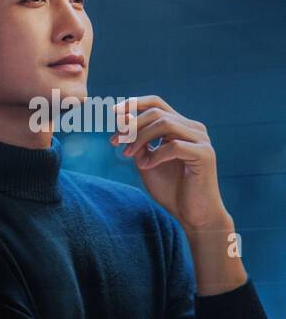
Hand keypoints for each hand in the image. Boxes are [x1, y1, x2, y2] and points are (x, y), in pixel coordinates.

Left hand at [111, 96, 228, 231]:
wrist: (193, 214)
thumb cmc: (171, 189)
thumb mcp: (146, 163)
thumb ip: (138, 144)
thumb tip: (124, 125)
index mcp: (181, 127)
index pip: (157, 104)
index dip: (134, 103)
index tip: (113, 112)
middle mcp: (193, 129)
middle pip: (157, 112)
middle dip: (131, 125)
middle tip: (115, 143)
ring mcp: (201, 140)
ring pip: (165, 124)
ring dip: (140, 138)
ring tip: (127, 155)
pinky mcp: (205, 155)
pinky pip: (174, 145)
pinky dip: (155, 155)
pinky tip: (145, 166)